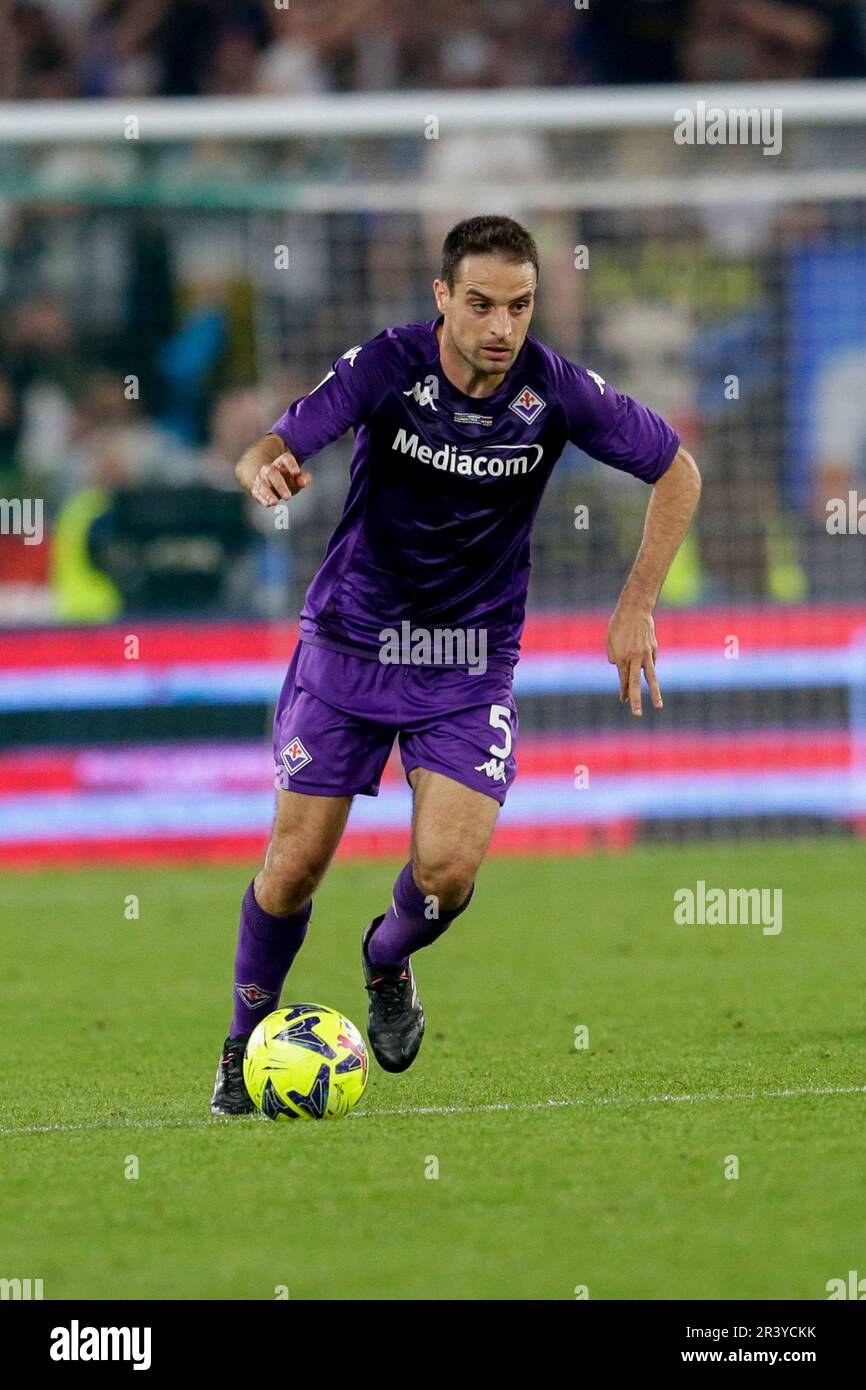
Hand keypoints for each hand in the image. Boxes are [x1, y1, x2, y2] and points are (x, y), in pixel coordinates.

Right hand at [247, 451, 311, 507]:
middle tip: (287, 496)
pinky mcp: (256, 489)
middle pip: (272, 473)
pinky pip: (257, 493)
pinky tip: (268, 504)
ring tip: (275, 502)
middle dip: (279, 485)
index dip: (291, 465)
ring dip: (268, 494)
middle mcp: (269, 469)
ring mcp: (261, 478)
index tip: (296, 472)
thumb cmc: (288, 479)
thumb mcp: (298, 478)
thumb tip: (302, 482)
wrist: (272, 482)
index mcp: (282, 463)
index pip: (286, 459)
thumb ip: (304, 479)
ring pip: (262, 484)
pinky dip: (262, 498)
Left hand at [606, 602, 661, 716]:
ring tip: (658, 706)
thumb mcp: (609, 641)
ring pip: (651, 677)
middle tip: (637, 714)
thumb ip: (613, 656)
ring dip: (655, 693)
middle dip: (636, 700)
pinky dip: (648, 665)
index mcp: (621, 657)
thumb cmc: (618, 624)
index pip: (623, 680)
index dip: (623, 691)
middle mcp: (635, 658)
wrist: (635, 609)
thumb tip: (620, 668)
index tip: (623, 701)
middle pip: (635, 683)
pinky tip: (645, 661)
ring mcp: (647, 654)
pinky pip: (651, 662)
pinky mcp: (654, 649)